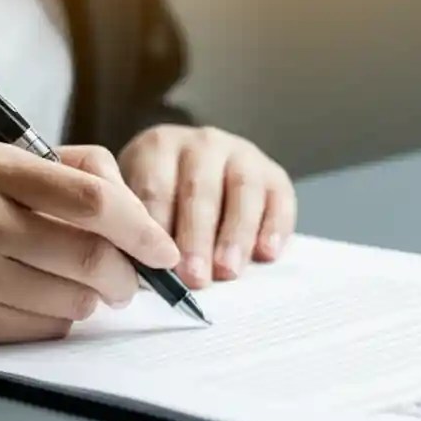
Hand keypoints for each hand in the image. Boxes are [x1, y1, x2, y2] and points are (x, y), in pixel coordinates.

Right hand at [0, 141, 179, 344]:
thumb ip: (58, 174)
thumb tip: (135, 213)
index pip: (92, 199)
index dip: (142, 227)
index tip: (162, 248)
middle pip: (91, 256)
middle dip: (127, 275)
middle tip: (131, 279)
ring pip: (73, 299)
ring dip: (92, 298)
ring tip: (77, 285)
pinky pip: (42, 328)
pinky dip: (58, 318)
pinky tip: (36, 300)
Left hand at [118, 125, 295, 288]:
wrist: (200, 179)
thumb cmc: (162, 203)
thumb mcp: (139, 208)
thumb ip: (140, 235)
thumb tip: (144, 276)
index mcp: (159, 147)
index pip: (155, 187)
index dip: (157, 229)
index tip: (160, 265)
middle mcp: (202, 143)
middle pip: (199, 190)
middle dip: (197, 237)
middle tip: (195, 277)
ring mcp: (242, 155)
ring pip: (242, 190)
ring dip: (235, 235)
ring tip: (228, 271)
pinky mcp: (275, 174)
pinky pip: (280, 199)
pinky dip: (275, 228)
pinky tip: (266, 255)